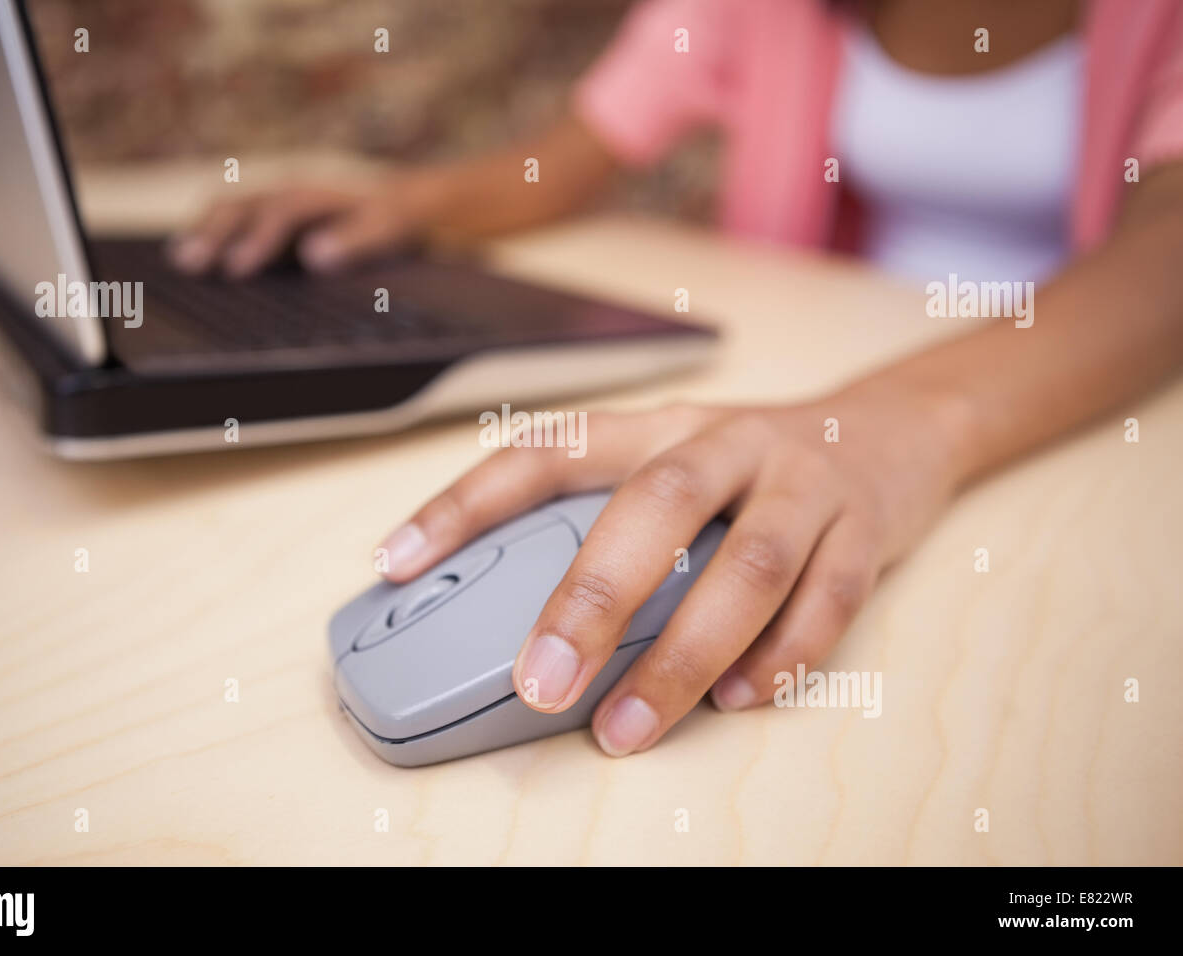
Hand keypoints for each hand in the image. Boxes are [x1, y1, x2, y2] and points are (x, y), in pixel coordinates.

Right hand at [167, 173, 448, 276]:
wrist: (409, 205)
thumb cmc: (399, 221)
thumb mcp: (389, 229)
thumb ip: (356, 241)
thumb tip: (315, 256)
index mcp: (318, 195)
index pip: (280, 214)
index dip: (258, 240)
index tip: (237, 268)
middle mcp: (291, 192)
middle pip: (244, 205)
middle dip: (215, 232)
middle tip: (189, 263)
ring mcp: (278, 203)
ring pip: (233, 210)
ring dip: (205, 232)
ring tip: (180, 259)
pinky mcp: (274, 222)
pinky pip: (236, 221)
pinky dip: (212, 234)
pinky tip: (192, 256)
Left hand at [375, 388, 973, 756]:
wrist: (893, 428)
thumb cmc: (752, 466)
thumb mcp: (674, 466)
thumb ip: (606, 524)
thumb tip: (514, 616)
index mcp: (658, 425)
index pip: (548, 448)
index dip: (467, 501)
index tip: (396, 561)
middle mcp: (727, 442)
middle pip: (657, 505)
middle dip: (592, 597)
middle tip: (540, 680)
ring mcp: (802, 481)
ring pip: (747, 563)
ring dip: (684, 653)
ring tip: (627, 725)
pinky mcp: (865, 528)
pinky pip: (826, 598)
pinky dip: (783, 655)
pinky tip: (738, 699)